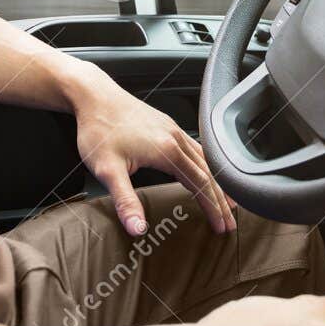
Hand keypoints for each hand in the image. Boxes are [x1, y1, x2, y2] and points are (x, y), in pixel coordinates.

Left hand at [71, 69, 236, 236]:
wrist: (94, 96)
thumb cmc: (99, 129)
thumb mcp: (107, 170)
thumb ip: (126, 201)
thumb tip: (138, 229)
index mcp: (167, 150)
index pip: (200, 184)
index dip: (213, 207)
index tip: (222, 225)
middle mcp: (175, 138)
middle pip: (208, 173)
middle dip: (221, 199)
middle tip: (230, 221)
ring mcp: (172, 129)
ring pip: (204, 159)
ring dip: (216, 181)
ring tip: (226, 199)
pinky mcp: (166, 124)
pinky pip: (194, 147)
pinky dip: (206, 163)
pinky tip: (204, 168)